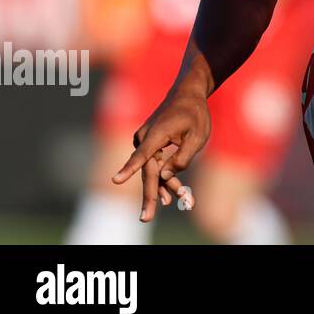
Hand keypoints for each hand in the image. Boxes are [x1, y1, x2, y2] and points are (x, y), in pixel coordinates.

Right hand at [112, 89, 210, 221]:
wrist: (187, 94)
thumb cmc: (195, 114)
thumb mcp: (198, 136)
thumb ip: (182, 157)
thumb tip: (165, 176)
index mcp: (158, 133)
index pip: (142, 155)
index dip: (130, 169)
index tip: (116, 180)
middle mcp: (145, 138)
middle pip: (147, 171)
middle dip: (150, 195)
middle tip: (145, 218)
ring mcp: (144, 142)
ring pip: (152, 170)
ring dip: (164, 187)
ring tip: (183, 202)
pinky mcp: (148, 146)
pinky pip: (153, 165)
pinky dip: (164, 177)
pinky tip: (168, 196)